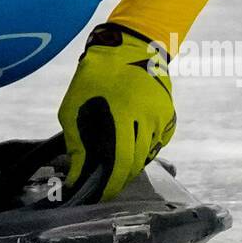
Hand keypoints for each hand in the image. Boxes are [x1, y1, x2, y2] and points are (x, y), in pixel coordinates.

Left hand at [58, 23, 175, 200]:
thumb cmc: (93, 77)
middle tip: (107, 186)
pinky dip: (144, 147)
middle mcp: (148, 116)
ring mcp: (162, 115)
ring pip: (148, 153)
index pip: (121, 161)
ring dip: (132, 162)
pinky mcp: (169, 115)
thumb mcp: (72, 107)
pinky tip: (131, 141)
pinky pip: (157, 142)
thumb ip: (75, 143)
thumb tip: (75, 176)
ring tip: (115, 162)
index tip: (102, 195)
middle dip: (121, 178)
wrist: (127, 47)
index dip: (112, 183)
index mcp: (124, 113)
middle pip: (137, 162)